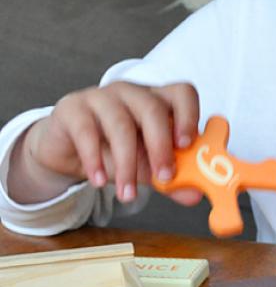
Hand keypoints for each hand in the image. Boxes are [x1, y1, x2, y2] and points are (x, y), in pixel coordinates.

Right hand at [9, 81, 202, 205]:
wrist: (70, 152)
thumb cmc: (117, 151)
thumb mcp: (148, 166)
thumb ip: (172, 178)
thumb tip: (195, 194)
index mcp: (159, 100)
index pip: (182, 93)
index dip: (188, 116)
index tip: (188, 145)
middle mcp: (133, 93)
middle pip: (152, 109)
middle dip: (161, 146)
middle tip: (164, 177)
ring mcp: (102, 97)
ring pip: (120, 124)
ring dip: (127, 164)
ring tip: (128, 194)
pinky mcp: (72, 108)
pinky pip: (86, 132)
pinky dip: (95, 160)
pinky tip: (100, 181)